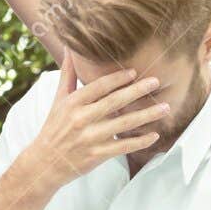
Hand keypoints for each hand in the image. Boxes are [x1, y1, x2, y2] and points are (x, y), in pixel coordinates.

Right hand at [20, 53, 168, 188]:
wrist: (45, 162)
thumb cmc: (54, 127)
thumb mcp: (58, 99)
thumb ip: (68, 74)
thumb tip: (69, 47)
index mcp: (73, 103)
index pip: (99, 86)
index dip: (117, 78)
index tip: (134, 72)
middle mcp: (81, 119)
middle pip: (114, 102)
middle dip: (137, 91)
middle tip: (156, 82)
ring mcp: (90, 138)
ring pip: (123, 124)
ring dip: (147, 115)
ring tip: (165, 107)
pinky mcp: (97, 155)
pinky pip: (123, 146)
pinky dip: (140, 141)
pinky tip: (154, 135)